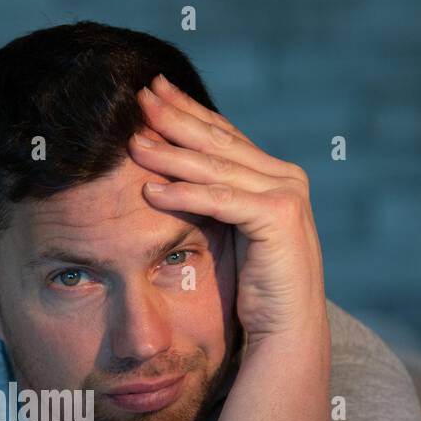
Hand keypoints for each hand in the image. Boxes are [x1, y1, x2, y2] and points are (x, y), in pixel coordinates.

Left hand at [127, 73, 326, 343]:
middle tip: (139, 96)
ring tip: (133, 144)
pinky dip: (183, 195)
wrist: (287, 330)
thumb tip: (172, 175)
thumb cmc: (255, 290)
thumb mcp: (233, 233)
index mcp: (275, 175)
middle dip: (175, 117)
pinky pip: (219, 201)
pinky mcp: (278, 218)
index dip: (187, 110)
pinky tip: (150, 191)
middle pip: (218, 141)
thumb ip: (217, 200)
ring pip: (214, 167)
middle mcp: (285, 176)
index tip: (153, 90)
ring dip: (170, 154)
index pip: (223, 134)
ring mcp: (286, 194)